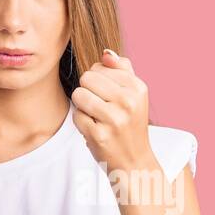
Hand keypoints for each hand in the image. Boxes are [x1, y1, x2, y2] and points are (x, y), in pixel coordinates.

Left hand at [71, 48, 154, 173]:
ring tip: (96, 117)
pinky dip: (82, 123)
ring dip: (83, 106)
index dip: (98, 80)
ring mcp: (114, 119)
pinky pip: (77, 116)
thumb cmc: (130, 125)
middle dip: (88, 91)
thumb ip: (122, 69)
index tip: (109, 95)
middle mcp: (128, 102)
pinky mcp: (99, 135)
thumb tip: (106, 53)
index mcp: (138, 88)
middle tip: (100, 106)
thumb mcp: (135, 95)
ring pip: (79, 95)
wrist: (134, 161)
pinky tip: (95, 129)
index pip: (100, 67)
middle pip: (87, 78)